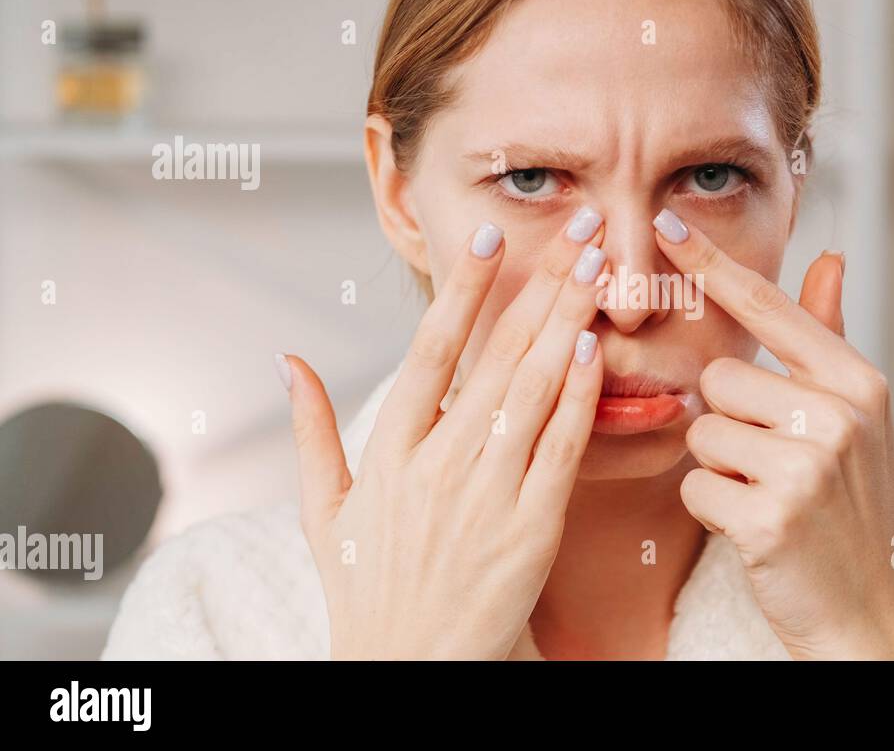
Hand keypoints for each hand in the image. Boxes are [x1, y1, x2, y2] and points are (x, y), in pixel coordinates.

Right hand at [281, 215, 608, 658]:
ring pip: (534, 390)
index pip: (429, 353)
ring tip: (599, 268)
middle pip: (497, 357)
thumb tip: (289, 361)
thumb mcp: (322, 511)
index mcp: (388, 453)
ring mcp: (487, 494)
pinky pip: (561, 448)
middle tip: (579, 230)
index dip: (463, 293)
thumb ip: (310, 430)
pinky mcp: (531, 528)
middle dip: (543, 285)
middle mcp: (437, 464)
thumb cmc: (370, 589)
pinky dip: (580, 395)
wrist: (411, 667)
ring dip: (569, 321)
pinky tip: (596, 348)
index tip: (490, 242)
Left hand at [654, 209, 893, 659]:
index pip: (768, 309)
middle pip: (719, 379)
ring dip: (718, 468)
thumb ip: (829, 338)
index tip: (666, 222)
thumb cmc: (853, 510)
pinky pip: (695, 486)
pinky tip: (754, 530)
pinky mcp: (771, 517)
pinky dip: (712, 511)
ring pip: (700, 432)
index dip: (712, 265)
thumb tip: (831, 257)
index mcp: (859, 383)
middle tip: (771, 466)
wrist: (870, 613)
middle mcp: (839, 415)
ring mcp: (808, 466)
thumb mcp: (858, 419)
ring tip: (766, 496)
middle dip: (727, 422)